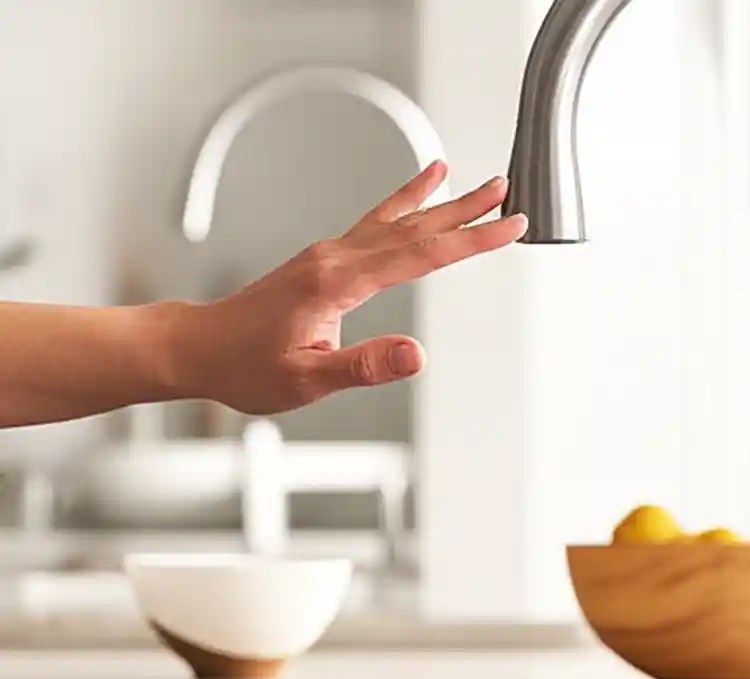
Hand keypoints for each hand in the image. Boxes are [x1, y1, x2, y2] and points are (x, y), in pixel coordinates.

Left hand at [173, 161, 525, 414]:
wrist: (198, 348)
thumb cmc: (244, 366)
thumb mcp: (306, 378)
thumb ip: (364, 366)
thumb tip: (415, 356)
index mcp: (337, 282)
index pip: (420, 256)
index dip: (470, 241)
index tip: (507, 227)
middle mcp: (335, 258)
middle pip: (415, 227)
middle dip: (465, 210)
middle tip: (506, 191)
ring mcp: (329, 254)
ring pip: (398, 220)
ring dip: (441, 202)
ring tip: (476, 184)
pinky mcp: (326, 260)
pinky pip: (377, 223)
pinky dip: (405, 203)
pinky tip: (421, 191)